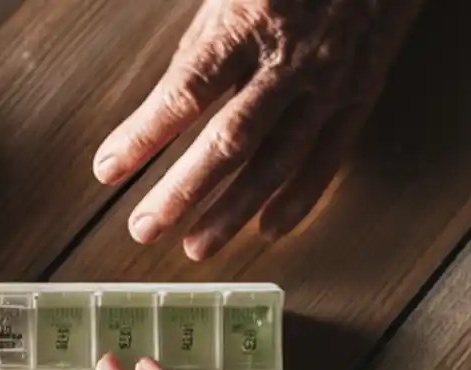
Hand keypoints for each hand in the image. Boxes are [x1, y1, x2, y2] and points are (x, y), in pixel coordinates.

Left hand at [94, 0, 421, 258]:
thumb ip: (201, 48)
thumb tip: (165, 109)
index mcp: (248, 23)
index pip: (186, 92)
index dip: (144, 135)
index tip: (108, 169)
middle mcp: (290, 60)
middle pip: (229, 141)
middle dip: (183, 192)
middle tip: (144, 227)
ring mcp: (330, 82)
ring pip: (277, 162)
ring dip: (233, 212)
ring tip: (196, 245)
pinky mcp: (362, 94)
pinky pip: (327, 158)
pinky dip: (298, 200)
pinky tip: (267, 229)